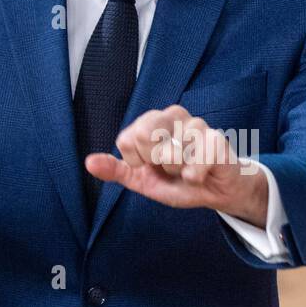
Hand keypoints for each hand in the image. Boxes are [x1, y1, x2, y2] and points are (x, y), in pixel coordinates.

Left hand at [85, 105, 267, 226]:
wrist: (216, 192)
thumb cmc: (178, 180)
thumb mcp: (143, 179)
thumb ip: (116, 170)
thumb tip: (88, 163)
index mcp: (151, 121)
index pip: (125, 139)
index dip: (138, 161)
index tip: (153, 164)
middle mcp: (172, 114)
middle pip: (144, 136)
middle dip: (157, 163)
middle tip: (172, 166)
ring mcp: (195, 124)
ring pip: (170, 153)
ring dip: (178, 171)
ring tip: (188, 168)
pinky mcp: (216, 139)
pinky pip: (193, 161)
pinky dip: (194, 176)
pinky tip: (201, 174)